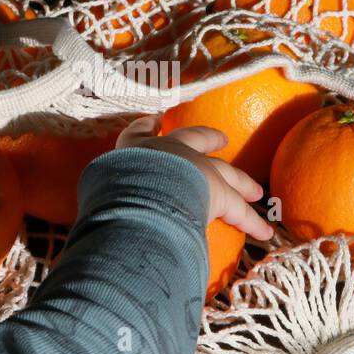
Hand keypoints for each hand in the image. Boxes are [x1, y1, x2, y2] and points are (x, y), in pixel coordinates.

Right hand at [115, 114, 273, 241]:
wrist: (136, 192)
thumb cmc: (112, 191)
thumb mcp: (100, 192)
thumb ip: (101, 203)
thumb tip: (88, 233)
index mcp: (135, 151)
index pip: (139, 135)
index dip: (147, 127)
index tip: (155, 120)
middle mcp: (168, 153)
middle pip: (194, 140)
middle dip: (208, 139)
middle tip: (221, 139)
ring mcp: (197, 169)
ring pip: (225, 174)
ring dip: (241, 182)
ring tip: (255, 190)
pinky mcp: (218, 191)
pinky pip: (239, 211)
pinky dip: (252, 223)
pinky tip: (265, 233)